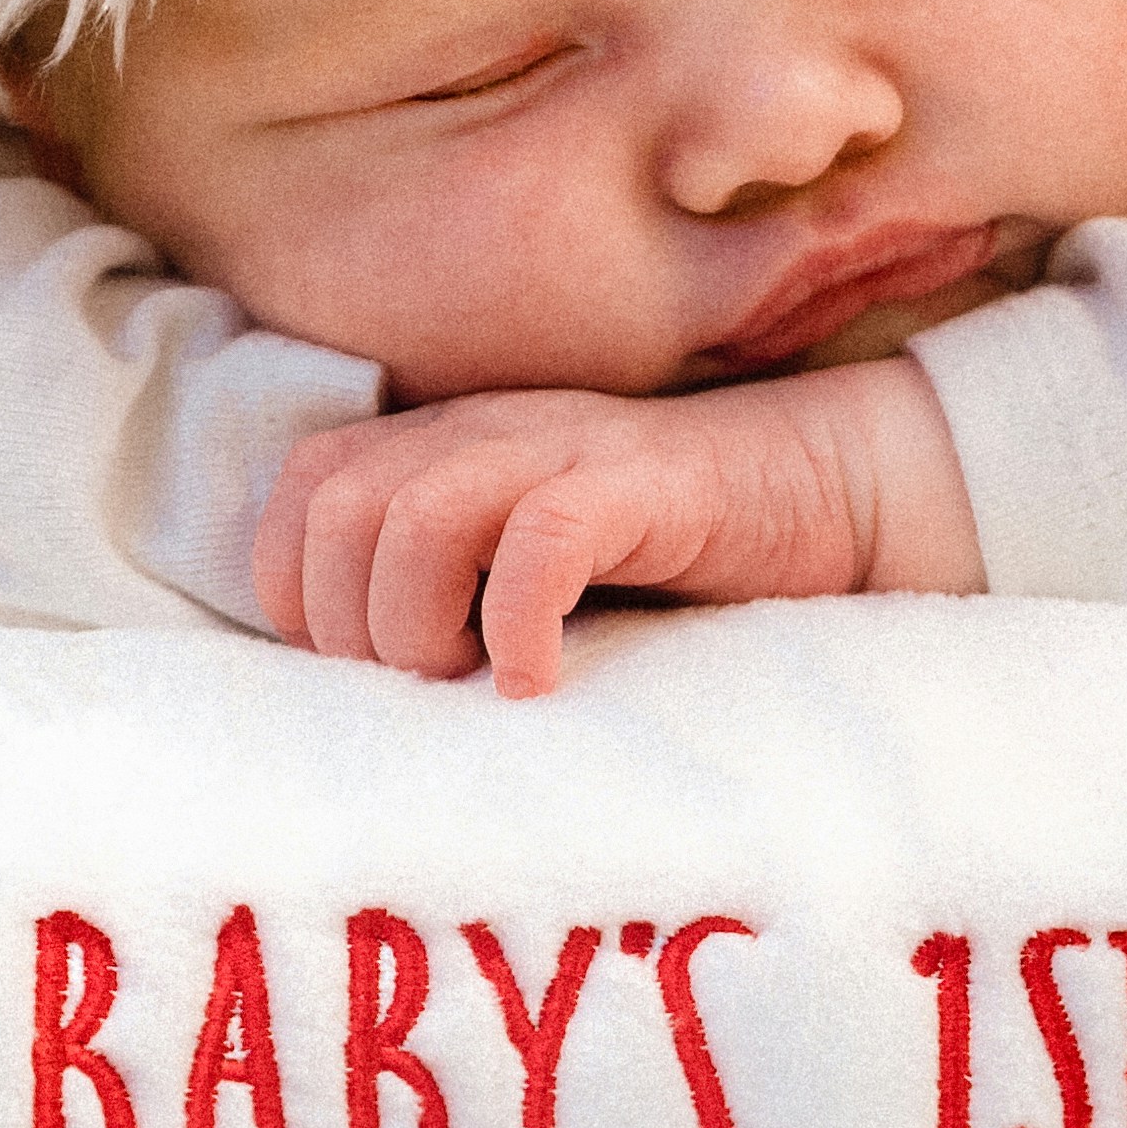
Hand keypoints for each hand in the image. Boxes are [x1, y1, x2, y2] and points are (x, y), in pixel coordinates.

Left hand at [252, 355, 983, 695]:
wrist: (829, 492)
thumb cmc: (670, 561)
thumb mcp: (528, 569)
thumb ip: (445, 592)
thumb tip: (358, 695)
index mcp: (447, 444)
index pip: (305, 487)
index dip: (298, 585)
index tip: (353, 667)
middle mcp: (487, 432)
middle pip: (341, 507)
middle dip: (351, 622)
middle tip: (420, 689)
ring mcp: (561, 449)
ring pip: (416, 517)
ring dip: (419, 623)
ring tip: (472, 681)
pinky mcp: (638, 486)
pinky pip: (540, 538)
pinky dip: (518, 622)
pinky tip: (539, 680)